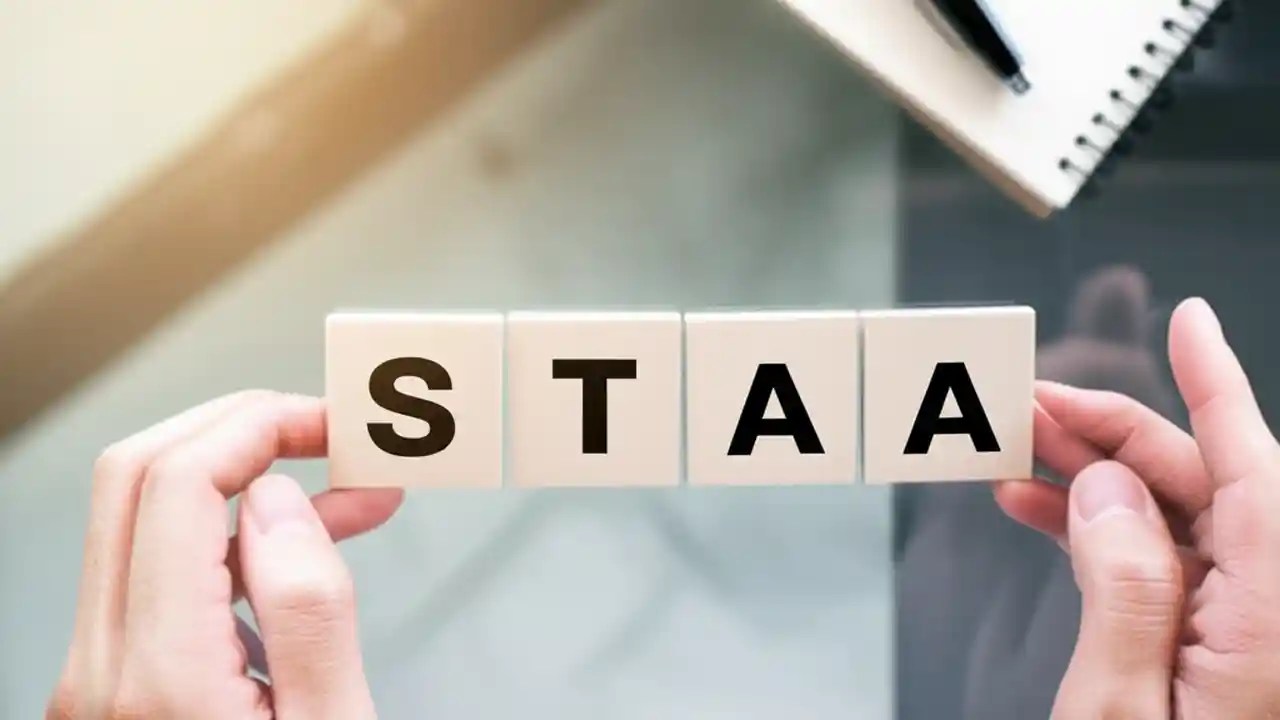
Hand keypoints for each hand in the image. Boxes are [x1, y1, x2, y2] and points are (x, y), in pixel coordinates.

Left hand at [47, 391, 401, 719]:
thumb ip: (309, 618)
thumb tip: (278, 503)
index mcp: (161, 679)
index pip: (178, 486)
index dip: (257, 427)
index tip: (329, 424)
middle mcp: (104, 671)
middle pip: (135, 478)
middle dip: (237, 427)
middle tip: (322, 429)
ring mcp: (97, 675)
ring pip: (142, 518)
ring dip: (241, 480)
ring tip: (345, 495)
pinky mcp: (112, 682)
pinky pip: (156, 573)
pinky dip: (229, 538)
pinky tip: (300, 556)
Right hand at [995, 298, 1279, 717]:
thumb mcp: (1118, 711)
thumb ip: (1127, 589)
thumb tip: (1111, 487)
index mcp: (1274, 623)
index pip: (1255, 472)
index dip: (1220, 387)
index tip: (1188, 321)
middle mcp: (1271, 613)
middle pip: (1205, 487)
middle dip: (1115, 434)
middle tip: (1030, 407)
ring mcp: (1244, 630)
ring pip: (1175, 518)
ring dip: (1095, 479)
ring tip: (1017, 458)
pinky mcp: (1212, 646)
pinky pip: (1161, 562)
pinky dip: (1098, 531)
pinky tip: (1040, 513)